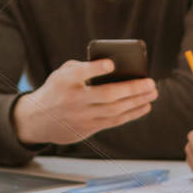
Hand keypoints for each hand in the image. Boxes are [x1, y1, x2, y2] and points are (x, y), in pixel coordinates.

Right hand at [10, 58, 157, 146]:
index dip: (95, 69)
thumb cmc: (57, 89)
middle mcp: (73, 100)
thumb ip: (83, 68)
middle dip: (131, 89)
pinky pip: (114, 121)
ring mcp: (81, 116)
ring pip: (114, 110)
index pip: (80, 74)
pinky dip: (132, 114)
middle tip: (151, 82)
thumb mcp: (62, 74)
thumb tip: (115, 69)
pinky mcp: (88, 128)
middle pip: (106, 95)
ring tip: (153, 93)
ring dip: (137, 102)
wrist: (38, 119)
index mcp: (64, 81)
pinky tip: (145, 106)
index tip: (111, 64)